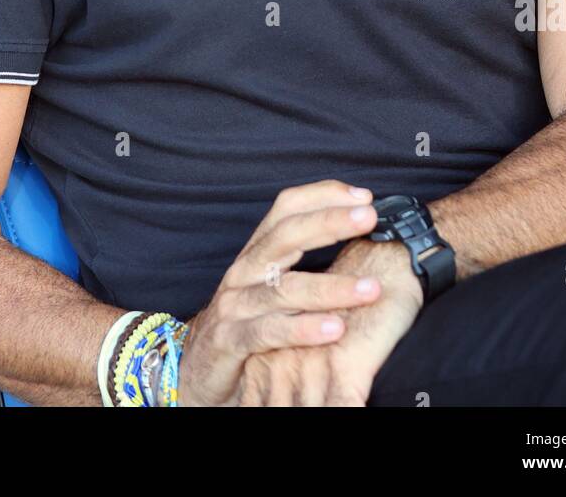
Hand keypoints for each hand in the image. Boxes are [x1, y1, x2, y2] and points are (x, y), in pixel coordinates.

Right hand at [176, 180, 382, 406]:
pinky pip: (268, 331)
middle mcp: (245, 270)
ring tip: (370, 289)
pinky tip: (334, 329)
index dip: (324, 196)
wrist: (195, 368)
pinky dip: (303, 329)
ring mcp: (235, 304)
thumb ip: (302, 264)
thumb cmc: (246, 323)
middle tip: (369, 218)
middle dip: (330, 222)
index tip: (364, 197)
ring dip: (331, 287)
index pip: (287, 208)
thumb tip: (356, 239)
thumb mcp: (272, 287)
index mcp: (258, 252)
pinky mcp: (229, 340)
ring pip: (284, 288)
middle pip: (286, 235)